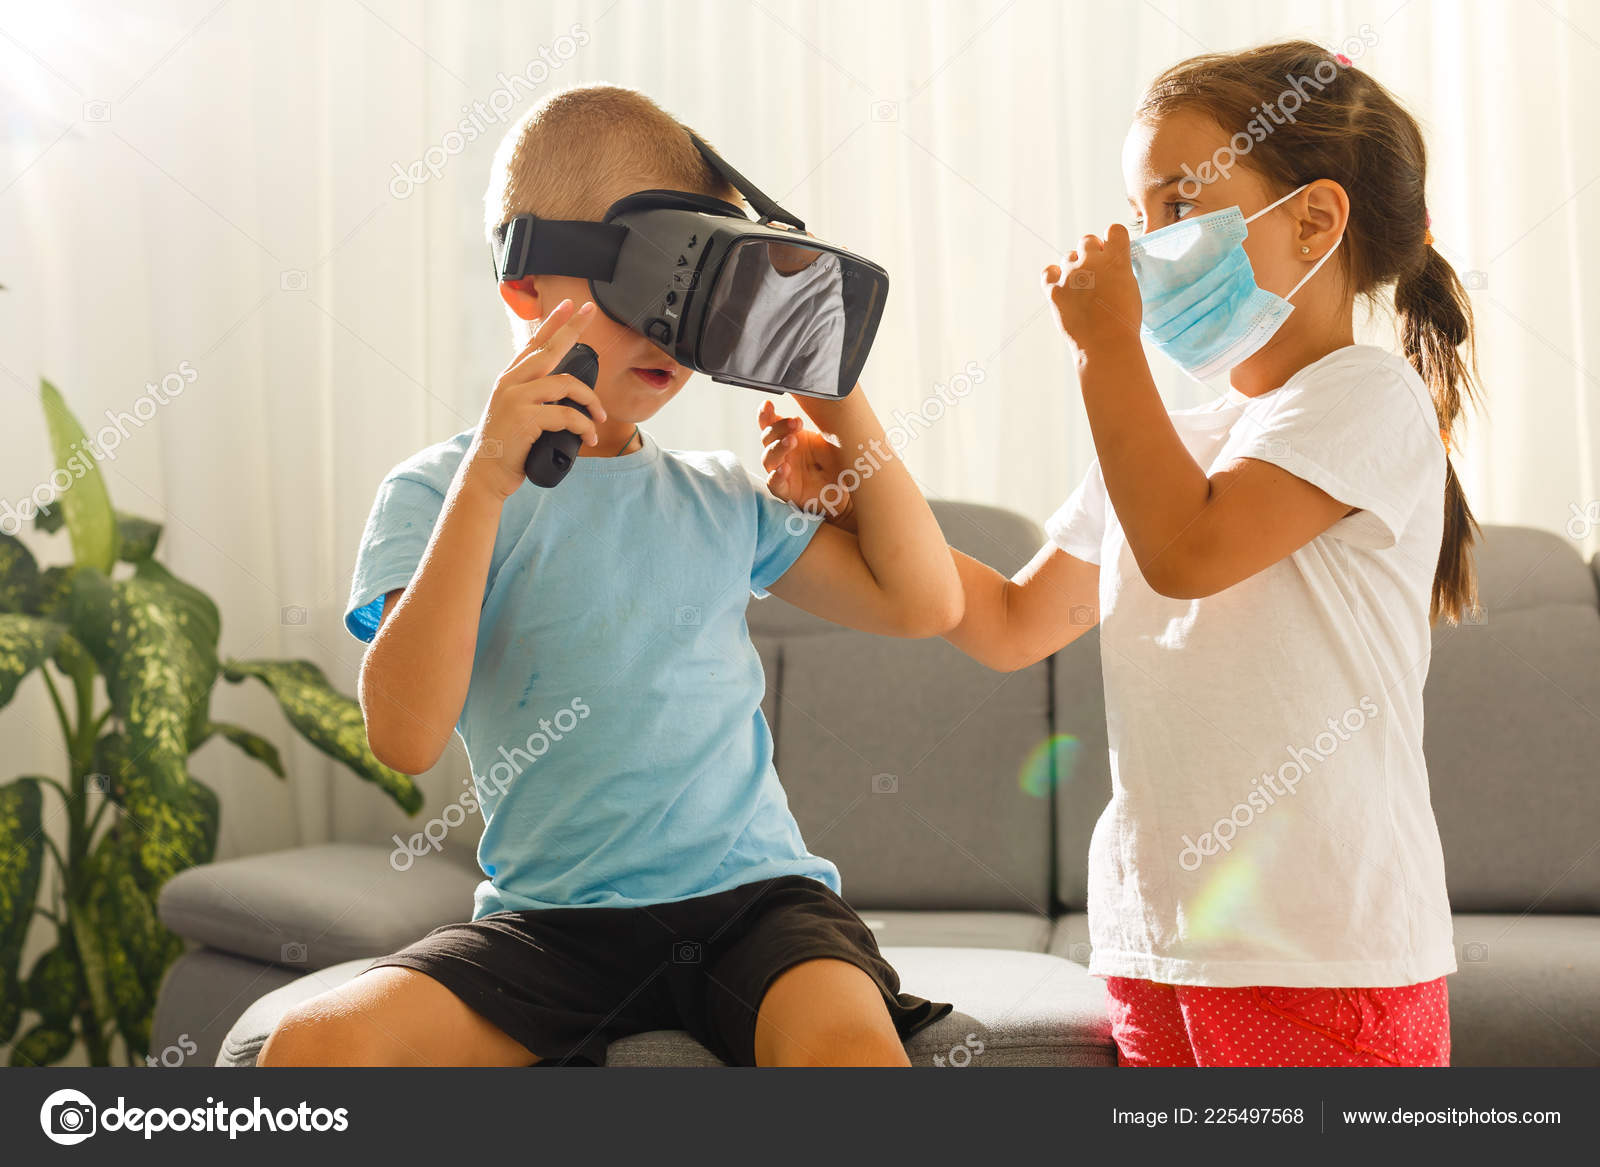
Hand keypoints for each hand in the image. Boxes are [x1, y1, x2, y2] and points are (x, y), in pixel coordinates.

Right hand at [465, 300, 604, 500]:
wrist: (486, 474)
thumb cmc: (507, 448)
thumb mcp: (517, 415)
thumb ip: (535, 399)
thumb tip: (566, 394)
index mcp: (510, 380)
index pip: (533, 344)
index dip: (552, 322)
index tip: (569, 305)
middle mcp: (511, 383)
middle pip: (548, 348)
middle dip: (572, 327)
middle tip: (590, 311)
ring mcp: (516, 398)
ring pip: (566, 383)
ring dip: (590, 401)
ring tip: (600, 418)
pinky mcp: (525, 418)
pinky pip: (566, 414)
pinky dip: (584, 425)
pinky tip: (589, 436)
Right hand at [758, 398, 853, 521]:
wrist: (852, 491)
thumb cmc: (841, 462)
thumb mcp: (835, 436)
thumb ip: (825, 420)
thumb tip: (822, 397)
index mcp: (792, 436)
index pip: (771, 423)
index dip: (766, 414)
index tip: (768, 404)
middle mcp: (784, 453)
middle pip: (767, 438)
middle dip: (778, 428)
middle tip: (797, 423)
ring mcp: (783, 471)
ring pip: (768, 458)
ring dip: (777, 448)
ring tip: (792, 442)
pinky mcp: (787, 491)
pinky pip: (774, 483)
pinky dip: (776, 476)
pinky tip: (785, 469)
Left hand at [1043, 223, 1142, 357]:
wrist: (1107, 345)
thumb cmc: (1124, 322)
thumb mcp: (1130, 288)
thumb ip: (1118, 270)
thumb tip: (1108, 264)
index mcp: (1117, 259)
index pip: (1114, 230)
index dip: (1112, 240)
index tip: (1111, 253)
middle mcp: (1092, 261)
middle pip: (1087, 241)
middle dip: (1091, 253)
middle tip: (1095, 274)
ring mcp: (1071, 274)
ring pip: (1068, 257)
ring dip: (1074, 267)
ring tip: (1081, 290)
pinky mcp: (1054, 290)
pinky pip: (1048, 272)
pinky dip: (1053, 277)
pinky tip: (1061, 287)